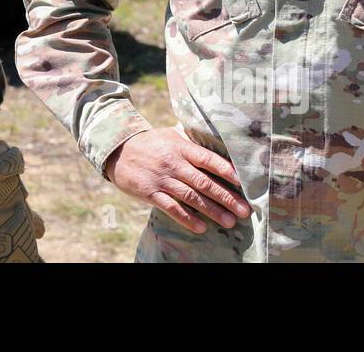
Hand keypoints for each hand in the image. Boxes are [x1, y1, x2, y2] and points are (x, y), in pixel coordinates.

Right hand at [104, 127, 250, 233]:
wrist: (118, 151)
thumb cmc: (151, 143)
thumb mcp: (171, 135)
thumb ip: (192, 142)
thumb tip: (220, 145)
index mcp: (181, 147)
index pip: (208, 159)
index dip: (227, 171)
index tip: (244, 183)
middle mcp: (173, 163)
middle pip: (203, 182)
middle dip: (226, 197)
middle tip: (244, 211)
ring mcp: (161, 179)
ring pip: (191, 197)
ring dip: (212, 211)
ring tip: (229, 222)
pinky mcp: (150, 193)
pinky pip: (171, 208)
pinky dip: (187, 218)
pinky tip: (201, 227)